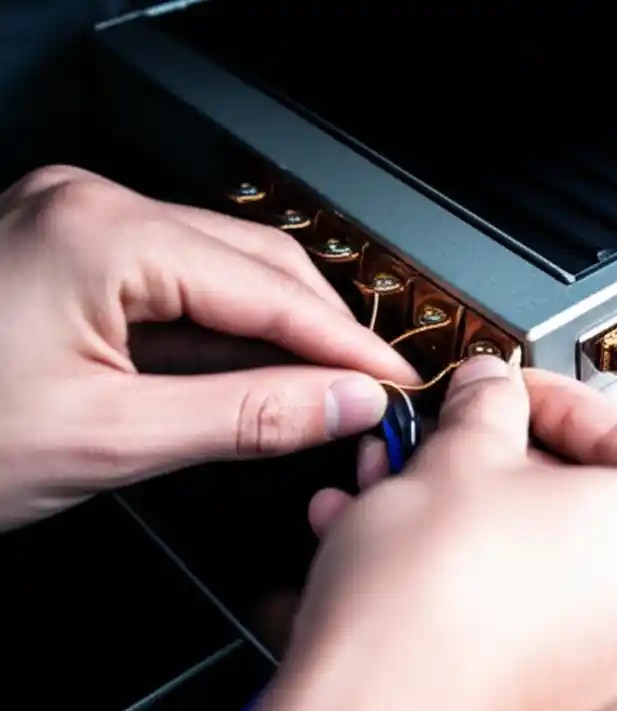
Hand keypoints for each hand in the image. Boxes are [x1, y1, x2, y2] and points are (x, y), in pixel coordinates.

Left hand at [0, 166, 416, 529]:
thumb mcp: (109, 439)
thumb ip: (247, 416)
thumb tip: (344, 404)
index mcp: (101, 232)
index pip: (268, 289)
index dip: (345, 345)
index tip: (395, 385)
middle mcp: (87, 205)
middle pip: (252, 263)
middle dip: (317, 332)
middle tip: (365, 395)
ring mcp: (71, 223)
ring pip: (216, 271)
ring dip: (270, 335)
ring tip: (315, 396)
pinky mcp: (61, 253)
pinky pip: (169, 285)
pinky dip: (215, 335)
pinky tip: (248, 378)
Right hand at [261, 356, 616, 710]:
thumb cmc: (440, 606)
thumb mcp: (462, 456)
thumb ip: (489, 405)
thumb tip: (491, 390)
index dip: (568, 404)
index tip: (516, 392)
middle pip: (590, 504)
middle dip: (503, 461)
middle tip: (452, 434)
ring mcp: (615, 671)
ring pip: (541, 558)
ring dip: (466, 512)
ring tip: (396, 484)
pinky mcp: (558, 702)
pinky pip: (520, 611)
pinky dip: (466, 571)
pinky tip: (392, 543)